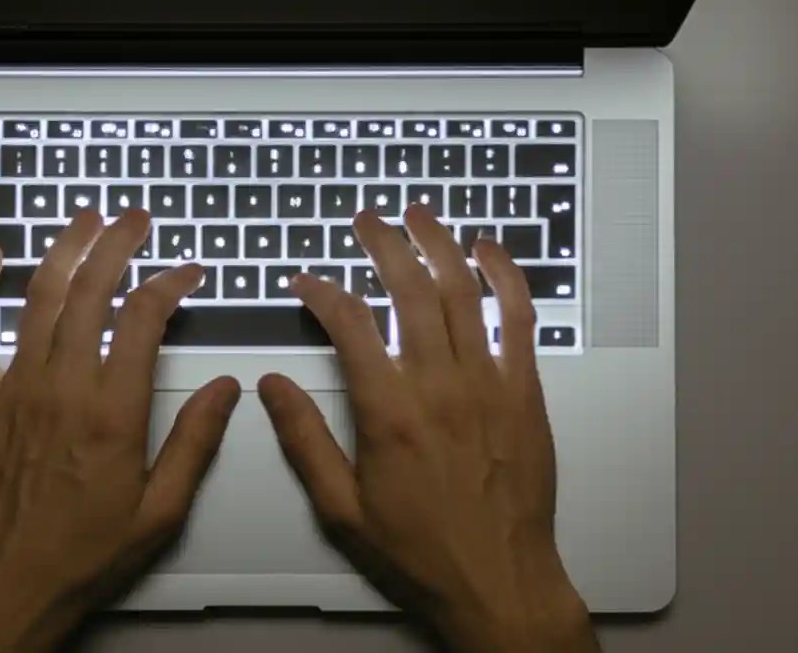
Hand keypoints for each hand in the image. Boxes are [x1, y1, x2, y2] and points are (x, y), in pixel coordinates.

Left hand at [0, 209, 240, 652]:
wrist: (8, 585)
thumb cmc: (83, 555)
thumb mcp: (161, 510)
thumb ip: (194, 442)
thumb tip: (226, 390)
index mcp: (113, 412)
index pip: (144, 319)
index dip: (169, 284)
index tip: (186, 273)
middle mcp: (62, 388)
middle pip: (91, 291)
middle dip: (118, 245)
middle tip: (136, 220)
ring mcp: (15, 388)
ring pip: (38, 297)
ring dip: (64, 249)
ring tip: (85, 219)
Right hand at [259, 206, 598, 652]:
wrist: (498, 581)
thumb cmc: (421, 551)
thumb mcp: (341, 508)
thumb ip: (305, 440)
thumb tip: (272, 387)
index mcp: (389, 414)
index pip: (348, 324)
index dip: (322, 292)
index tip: (306, 281)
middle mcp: (439, 388)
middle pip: (409, 291)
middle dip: (384, 244)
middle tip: (368, 220)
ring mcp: (488, 385)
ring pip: (463, 293)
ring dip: (439, 245)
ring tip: (419, 216)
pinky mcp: (525, 392)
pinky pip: (518, 319)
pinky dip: (504, 277)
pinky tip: (489, 252)